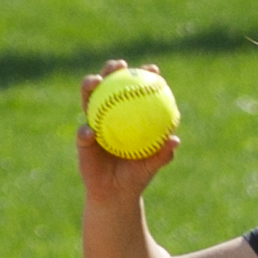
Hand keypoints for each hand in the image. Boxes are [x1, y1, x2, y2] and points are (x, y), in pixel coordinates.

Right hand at [77, 59, 178, 203]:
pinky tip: (90, 132)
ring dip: (90, 87)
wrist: (117, 193)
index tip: (153, 69)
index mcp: (127, 115)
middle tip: (120, 64)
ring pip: (89, 100)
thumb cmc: (137, 176)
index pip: (134, 90)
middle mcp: (109, 114)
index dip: (143, 76)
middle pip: (108, 85)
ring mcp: (94, 124)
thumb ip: (163, 153)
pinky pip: (83, 133)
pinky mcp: (82, 140)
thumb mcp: (151, 165)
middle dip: (112, 69)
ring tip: (96, 82)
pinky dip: (86, 131)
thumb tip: (175, 140)